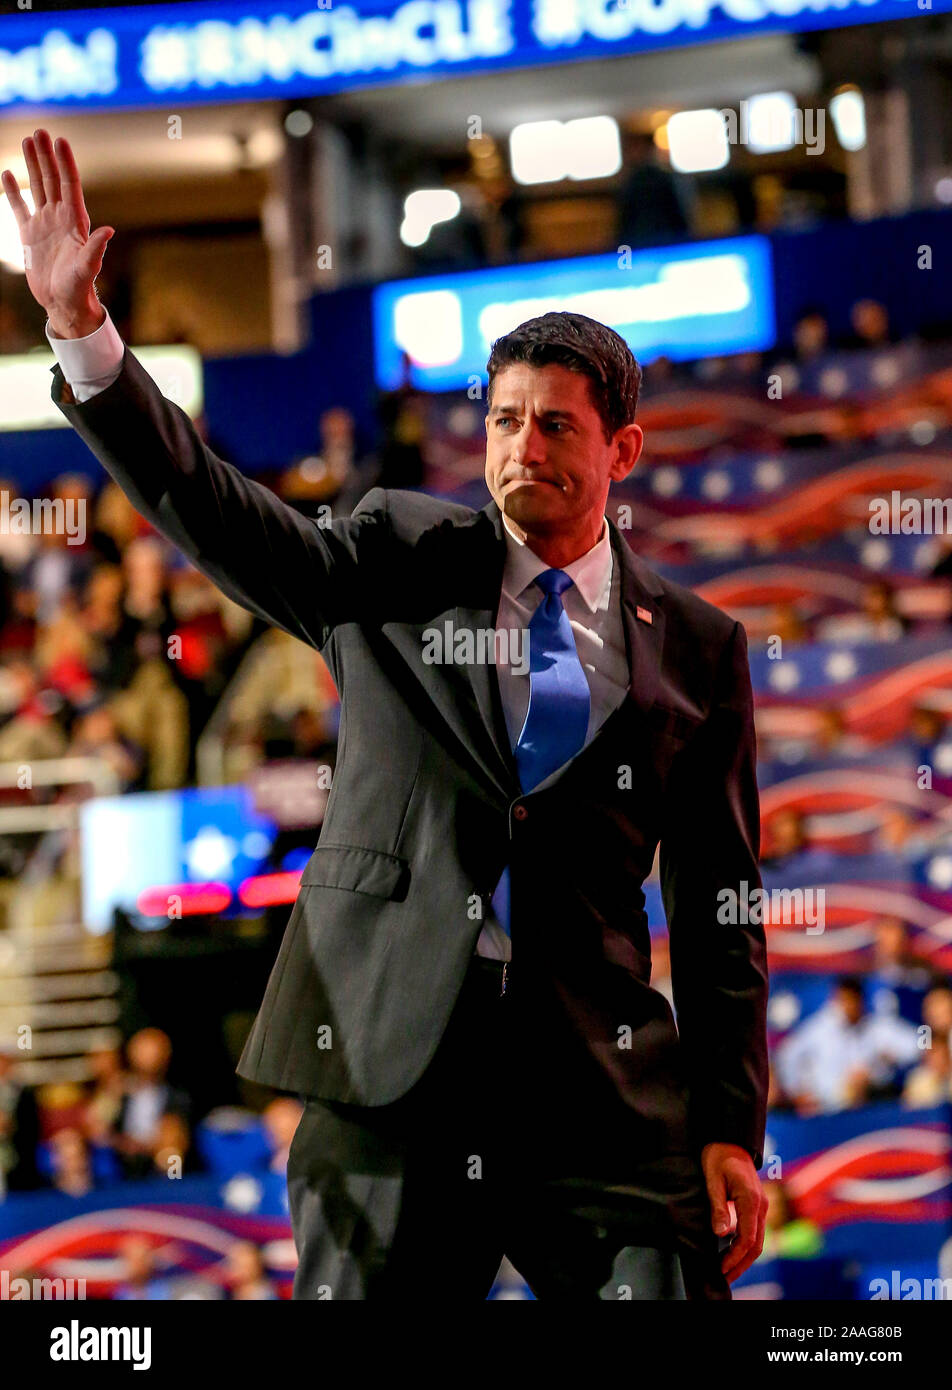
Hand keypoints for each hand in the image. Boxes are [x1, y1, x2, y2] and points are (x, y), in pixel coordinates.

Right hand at [1, 128, 111, 337]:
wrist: (64, 303)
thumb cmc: (79, 287)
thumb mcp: (88, 268)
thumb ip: (95, 248)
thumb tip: (109, 231)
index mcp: (75, 222)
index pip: (70, 185)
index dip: (65, 163)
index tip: (60, 141)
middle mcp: (60, 218)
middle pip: (52, 180)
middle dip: (46, 156)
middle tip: (39, 132)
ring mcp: (44, 224)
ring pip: (37, 187)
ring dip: (33, 165)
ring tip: (27, 141)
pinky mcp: (29, 235)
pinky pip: (19, 207)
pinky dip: (13, 191)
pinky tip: (8, 173)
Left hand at [701, 1141, 767, 1283]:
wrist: (730, 1140)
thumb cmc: (719, 1156)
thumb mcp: (713, 1179)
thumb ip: (718, 1206)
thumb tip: (721, 1233)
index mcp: (751, 1200)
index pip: (747, 1238)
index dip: (734, 1256)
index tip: (720, 1267)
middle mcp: (761, 1206)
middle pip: (756, 1245)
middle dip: (741, 1264)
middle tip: (723, 1277)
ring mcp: (762, 1207)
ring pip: (758, 1241)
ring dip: (744, 1258)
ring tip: (726, 1271)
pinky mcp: (757, 1207)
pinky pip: (755, 1232)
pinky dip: (745, 1247)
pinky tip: (731, 1253)